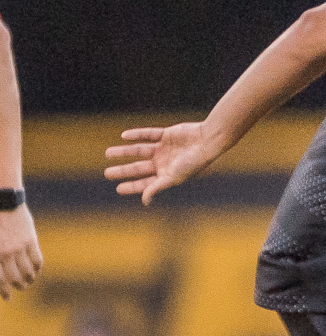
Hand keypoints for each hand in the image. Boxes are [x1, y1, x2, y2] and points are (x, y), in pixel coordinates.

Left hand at [0, 206, 40, 298]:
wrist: (3, 203)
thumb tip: (1, 271)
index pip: (1, 279)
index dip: (5, 291)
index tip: (8, 298)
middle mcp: (6, 253)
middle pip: (15, 277)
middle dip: (18, 286)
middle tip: (20, 288)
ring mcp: (19, 247)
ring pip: (28, 270)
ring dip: (29, 279)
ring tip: (29, 281)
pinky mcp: (31, 241)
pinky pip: (37, 259)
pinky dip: (38, 268)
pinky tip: (37, 270)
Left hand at [105, 122, 222, 204]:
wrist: (208, 141)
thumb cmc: (193, 162)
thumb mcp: (173, 177)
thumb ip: (157, 187)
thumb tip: (145, 201)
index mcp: (167, 174)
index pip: (145, 182)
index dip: (132, 186)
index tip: (118, 188)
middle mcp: (164, 162)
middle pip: (139, 167)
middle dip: (124, 171)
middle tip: (108, 174)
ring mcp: (165, 148)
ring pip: (139, 150)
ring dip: (124, 152)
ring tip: (108, 153)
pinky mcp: (167, 135)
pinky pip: (149, 134)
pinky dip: (137, 135)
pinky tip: (124, 136)